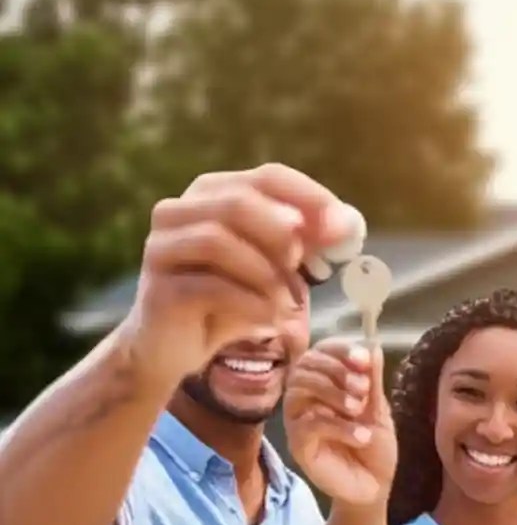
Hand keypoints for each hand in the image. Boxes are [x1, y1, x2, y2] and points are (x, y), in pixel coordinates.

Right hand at [117, 163, 348, 388]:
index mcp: (214, 192)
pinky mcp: (158, 289)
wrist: (174, 348)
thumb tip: (350, 226)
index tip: (349, 230)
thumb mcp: (275, 267)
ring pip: (218, 241)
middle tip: (314, 268)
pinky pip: (210, 287)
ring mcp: (162, 247)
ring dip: (268, 274)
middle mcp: (179, 210)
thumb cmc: (231, 299)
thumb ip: (307, 242)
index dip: (314, 200)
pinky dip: (252, 303)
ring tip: (291, 301)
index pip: (269, 176)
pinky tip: (269, 318)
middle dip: (286, 235)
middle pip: (239, 202)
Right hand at [284, 339, 397, 507]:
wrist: (375, 485)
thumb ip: (373, 380)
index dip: (340, 349)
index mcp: (327, 381)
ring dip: (333, 394)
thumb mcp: (379, 409)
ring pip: (300, 389)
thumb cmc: (375, 445)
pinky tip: (361, 436)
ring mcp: (298, 420)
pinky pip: (307, 424)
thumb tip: (373, 346)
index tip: (363, 358)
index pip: (321, 351)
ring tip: (360, 410)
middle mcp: (306, 396)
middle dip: (337, 371)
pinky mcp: (298, 444)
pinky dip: (338, 426)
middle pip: (305, 366)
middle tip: (363, 389)